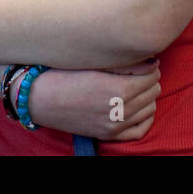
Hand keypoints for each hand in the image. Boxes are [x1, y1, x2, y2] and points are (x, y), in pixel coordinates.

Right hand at [24, 61, 161, 141]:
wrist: (38, 97)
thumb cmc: (63, 72)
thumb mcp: (95, 62)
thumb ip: (127, 63)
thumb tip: (154, 62)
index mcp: (119, 89)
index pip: (152, 75)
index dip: (149, 65)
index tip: (141, 59)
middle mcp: (120, 110)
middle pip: (153, 91)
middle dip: (149, 78)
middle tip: (138, 70)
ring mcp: (114, 125)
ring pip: (150, 108)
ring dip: (147, 95)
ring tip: (135, 85)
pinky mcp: (108, 134)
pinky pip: (140, 130)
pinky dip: (144, 117)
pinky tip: (139, 106)